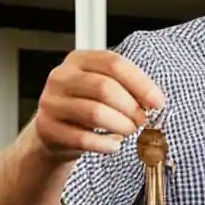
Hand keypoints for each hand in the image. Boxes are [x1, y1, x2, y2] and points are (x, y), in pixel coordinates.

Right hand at [33, 50, 165, 159]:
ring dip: (120, 125)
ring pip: (94, 113)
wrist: (54, 132)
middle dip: (131, 107)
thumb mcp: (104, 89)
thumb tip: (155, 101)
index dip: (141, 83)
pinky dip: (104, 144)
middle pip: (104, 87)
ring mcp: (51, 102)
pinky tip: (113, 145)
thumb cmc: (86, 107)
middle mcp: (61, 77)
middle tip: (142, 121)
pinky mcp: (46, 128)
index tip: (158, 102)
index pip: (114, 63)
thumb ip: (127, 88)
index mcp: (79, 59)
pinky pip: (82, 138)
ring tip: (129, 131)